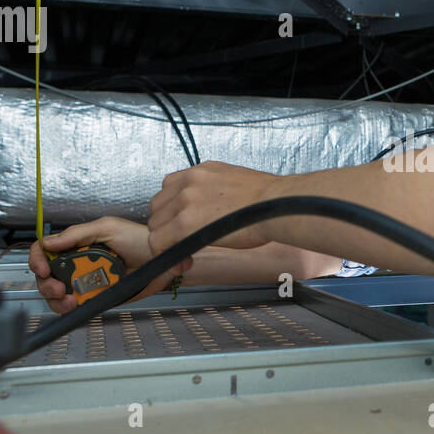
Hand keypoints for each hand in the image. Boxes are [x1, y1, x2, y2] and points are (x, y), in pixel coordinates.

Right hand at [28, 216, 192, 314]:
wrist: (161, 260)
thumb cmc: (139, 239)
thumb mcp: (107, 228)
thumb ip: (76, 234)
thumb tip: (48, 242)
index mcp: (76, 244)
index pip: (45, 251)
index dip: (38, 260)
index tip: (44, 269)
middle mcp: (76, 264)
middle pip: (46, 276)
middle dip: (46, 283)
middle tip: (58, 287)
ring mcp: (84, 282)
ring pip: (56, 294)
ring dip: (55, 299)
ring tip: (68, 298)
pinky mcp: (95, 298)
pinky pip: (74, 306)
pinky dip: (68, 308)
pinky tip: (75, 304)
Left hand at [148, 161, 277, 258]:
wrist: (278, 205)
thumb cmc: (270, 201)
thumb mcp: (237, 182)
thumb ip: (217, 190)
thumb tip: (215, 207)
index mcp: (202, 171)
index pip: (170, 188)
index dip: (174, 210)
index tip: (186, 225)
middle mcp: (189, 181)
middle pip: (158, 206)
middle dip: (168, 226)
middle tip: (186, 242)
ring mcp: (184, 201)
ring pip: (156, 225)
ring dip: (167, 241)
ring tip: (187, 254)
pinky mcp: (184, 223)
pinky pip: (158, 242)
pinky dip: (167, 255)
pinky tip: (185, 262)